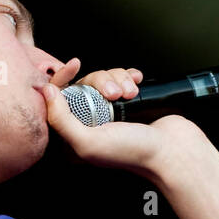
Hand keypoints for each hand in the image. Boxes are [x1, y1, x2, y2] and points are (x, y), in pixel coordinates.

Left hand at [40, 63, 206, 180]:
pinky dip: (129, 77)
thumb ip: (61, 119)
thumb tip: (46, 91)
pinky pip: (121, 78)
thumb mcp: (87, 141)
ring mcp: (109, 113)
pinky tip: (137, 83)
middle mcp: (89, 124)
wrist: (173, 150)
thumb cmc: (132, 152)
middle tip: (116, 95)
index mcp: (73, 137)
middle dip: (101, 82)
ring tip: (131, 94)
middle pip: (82, 85)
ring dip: (118, 80)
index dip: (62, 78)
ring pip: (103, 80)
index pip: (56, 101)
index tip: (74, 65)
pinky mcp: (127, 103)